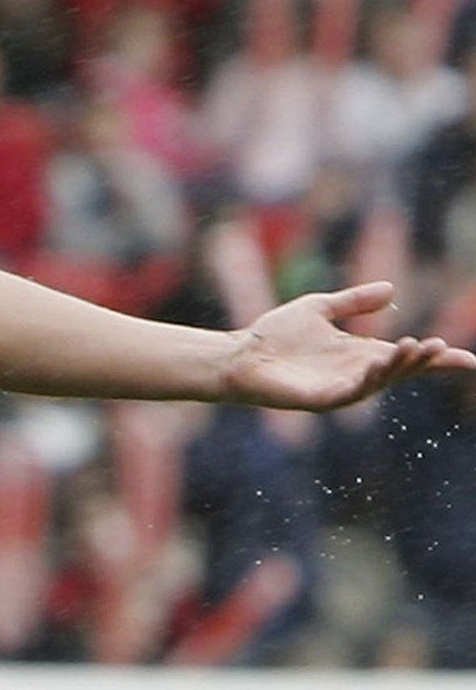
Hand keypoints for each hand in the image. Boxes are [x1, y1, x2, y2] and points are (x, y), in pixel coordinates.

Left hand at [223, 282, 475, 409]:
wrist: (237, 354)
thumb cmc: (273, 334)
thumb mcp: (320, 308)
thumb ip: (354, 302)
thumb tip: (393, 289)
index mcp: (359, 353)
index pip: (404, 356)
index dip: (435, 358)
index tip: (468, 360)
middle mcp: (355, 373)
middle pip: (399, 369)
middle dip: (423, 361)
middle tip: (441, 348)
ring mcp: (339, 388)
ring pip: (379, 380)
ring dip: (399, 365)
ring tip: (417, 347)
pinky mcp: (320, 399)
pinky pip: (350, 391)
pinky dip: (367, 379)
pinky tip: (378, 364)